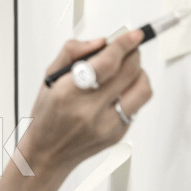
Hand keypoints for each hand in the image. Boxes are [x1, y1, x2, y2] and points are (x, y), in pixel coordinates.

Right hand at [18, 30, 153, 174]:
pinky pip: (137, 105)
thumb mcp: (49, 80)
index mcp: (69, 94)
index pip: (107, 63)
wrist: (47, 155)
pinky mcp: (118, 134)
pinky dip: (132, 92)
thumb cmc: (47, 116)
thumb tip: (100, 42)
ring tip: (126, 71)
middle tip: (128, 49)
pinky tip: (118, 92)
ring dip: (139, 73)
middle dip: (132, 53)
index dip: (123, 44)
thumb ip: (72, 53)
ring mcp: (107, 125)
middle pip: (130, 71)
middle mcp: (90, 111)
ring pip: (143, 89)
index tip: (133, 35)